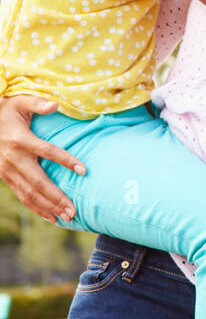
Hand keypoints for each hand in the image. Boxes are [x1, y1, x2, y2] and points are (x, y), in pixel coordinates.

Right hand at [0, 95, 84, 223]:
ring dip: (49, 207)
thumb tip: (56, 104)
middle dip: (57, 197)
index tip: (84, 170)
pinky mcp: (5, 177)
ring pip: (29, 193)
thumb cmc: (8, 111)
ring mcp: (7, 170)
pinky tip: (51, 217)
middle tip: (74, 209)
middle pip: (38, 182)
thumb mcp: (21, 102)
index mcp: (21, 139)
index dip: (66, 161)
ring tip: (67, 217)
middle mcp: (13, 158)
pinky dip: (36, 208)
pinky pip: (21, 196)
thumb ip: (38, 103)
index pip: (48, 152)